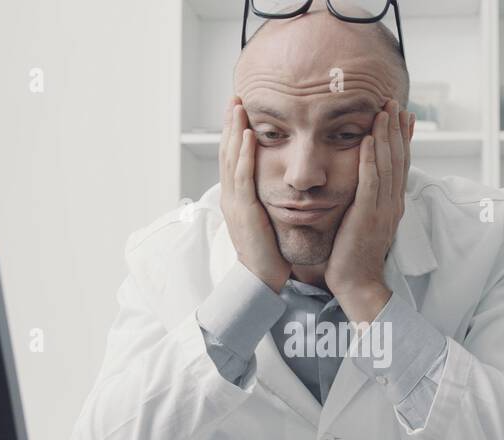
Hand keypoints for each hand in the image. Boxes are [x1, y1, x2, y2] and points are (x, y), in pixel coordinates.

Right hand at [219, 97, 288, 292]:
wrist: (262, 277)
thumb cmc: (269, 251)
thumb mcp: (266, 218)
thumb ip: (267, 198)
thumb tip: (276, 183)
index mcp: (237, 197)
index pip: (233, 158)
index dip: (234, 133)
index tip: (240, 110)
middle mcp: (231, 196)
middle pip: (227, 152)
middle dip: (230, 124)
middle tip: (234, 98)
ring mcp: (234, 202)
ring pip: (231, 159)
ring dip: (233, 130)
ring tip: (238, 107)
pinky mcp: (243, 210)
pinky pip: (242, 177)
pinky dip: (243, 154)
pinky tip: (246, 136)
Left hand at [326, 100, 413, 323]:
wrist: (357, 284)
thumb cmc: (355, 255)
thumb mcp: (365, 222)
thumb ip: (367, 200)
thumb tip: (364, 183)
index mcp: (393, 204)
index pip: (401, 163)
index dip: (402, 138)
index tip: (401, 115)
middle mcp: (393, 203)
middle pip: (399, 158)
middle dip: (397, 128)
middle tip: (394, 101)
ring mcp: (383, 209)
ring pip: (388, 165)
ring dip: (386, 135)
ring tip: (384, 110)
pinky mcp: (368, 216)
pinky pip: (370, 182)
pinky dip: (370, 159)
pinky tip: (368, 139)